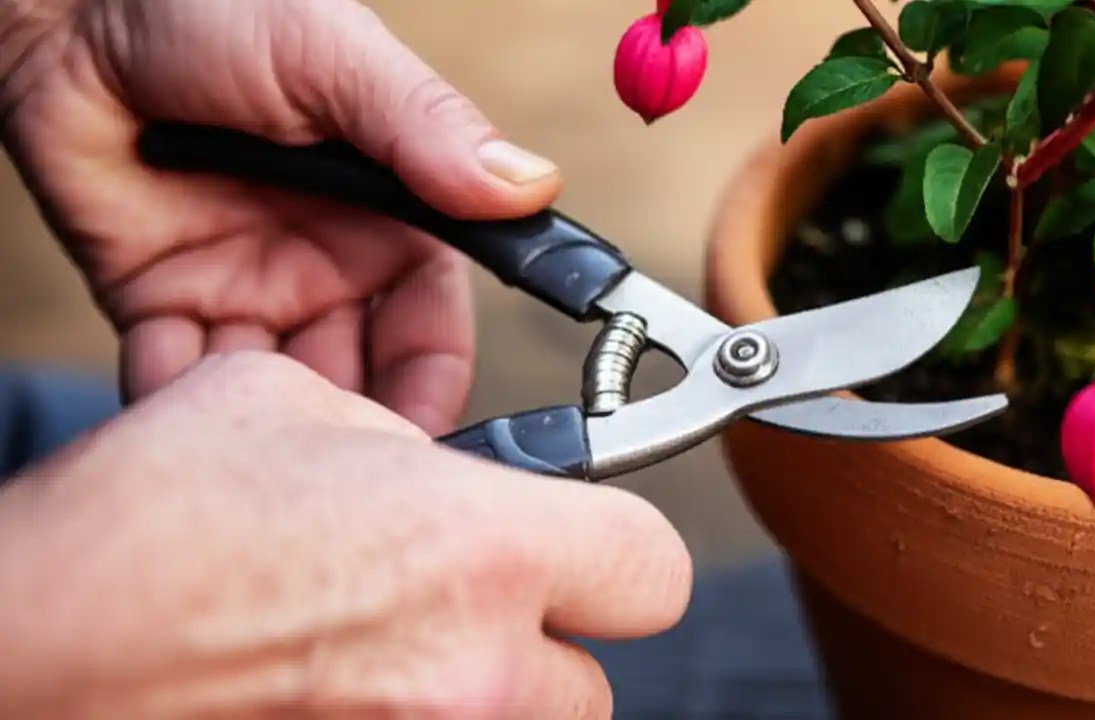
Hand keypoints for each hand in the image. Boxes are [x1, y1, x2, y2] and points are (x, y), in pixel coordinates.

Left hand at [0, 0, 562, 434]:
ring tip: (263, 463)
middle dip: (351, 433)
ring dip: (268, 432)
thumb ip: (428, 128)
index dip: (433, 387)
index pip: (431, 327)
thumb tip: (529, 186)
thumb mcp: (335, 58)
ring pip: (274, 394)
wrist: (67, 11)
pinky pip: (179, 377)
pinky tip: (185, 427)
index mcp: (388, 218)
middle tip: (340, 483)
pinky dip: (179, 409)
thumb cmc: (211, 8)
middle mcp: (325, 265)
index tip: (430, 447)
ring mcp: (245, 289)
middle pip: (359, 381)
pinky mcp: (163, 302)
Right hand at [0, 352, 691, 717]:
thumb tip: (433, 462)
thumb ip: (404, 436)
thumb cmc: (146, 524)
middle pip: (596, 676)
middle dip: (549, 631)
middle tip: (478, 590)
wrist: (31, 643)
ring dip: (488, 681)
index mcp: (479, 549)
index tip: (583, 528)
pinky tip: (352, 673)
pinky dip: (425, 707)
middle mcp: (471, 668)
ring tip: (403, 636)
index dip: (619, 539)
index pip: (653, 566)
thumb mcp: (294, 405)